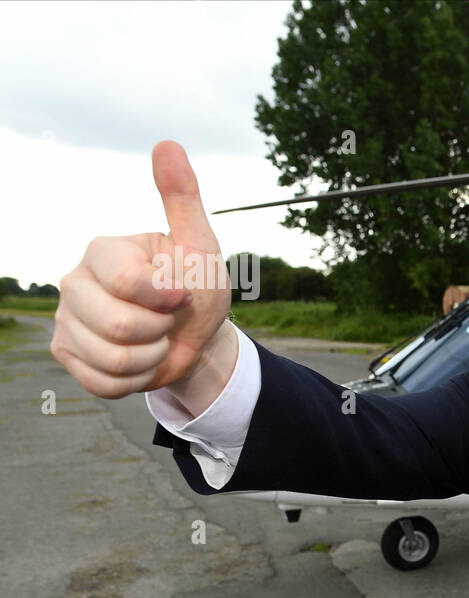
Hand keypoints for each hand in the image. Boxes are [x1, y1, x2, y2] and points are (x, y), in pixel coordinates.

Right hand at [51, 140, 231, 397]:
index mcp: (103, 251)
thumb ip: (182, 198)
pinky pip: (103, 382)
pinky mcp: (68, 354)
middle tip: (168, 319)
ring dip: (153, 357)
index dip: (167, 298)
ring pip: (113, 359)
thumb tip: (167, 143)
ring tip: (157, 338)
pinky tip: (142, 359)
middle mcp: (74, 282)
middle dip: (162, 331)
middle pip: (120, 327)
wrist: (195, 337)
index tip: (183, 294)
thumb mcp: (200, 245)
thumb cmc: (196, 286)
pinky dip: (136, 380)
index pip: (127, 284)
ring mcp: (66, 320)